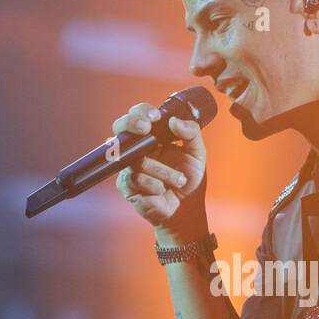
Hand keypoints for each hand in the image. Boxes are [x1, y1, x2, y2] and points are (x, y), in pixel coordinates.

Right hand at [112, 101, 208, 240]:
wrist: (186, 207)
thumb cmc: (189, 178)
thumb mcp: (197, 153)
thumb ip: (192, 133)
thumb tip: (174, 121)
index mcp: (153, 136)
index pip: (140, 115)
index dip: (142, 111)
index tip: (155, 116)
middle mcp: (138, 148)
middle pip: (121, 127)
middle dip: (131, 123)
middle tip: (145, 128)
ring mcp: (129, 165)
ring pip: (137, 159)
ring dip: (162, 170)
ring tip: (179, 180)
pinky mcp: (125, 184)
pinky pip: (134, 178)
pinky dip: (152, 184)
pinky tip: (161, 190)